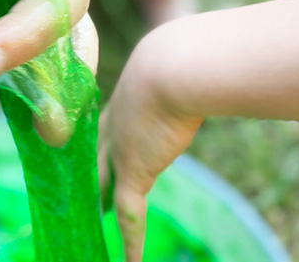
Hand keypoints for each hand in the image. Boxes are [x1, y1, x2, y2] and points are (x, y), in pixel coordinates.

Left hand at [98, 23, 203, 261]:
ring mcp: (118, 150)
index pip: (103, 128)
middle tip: (77, 195)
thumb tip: (221, 61)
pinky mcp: (132, 171)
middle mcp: (113, 125)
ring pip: (102, 187)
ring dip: (98, 207)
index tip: (91, 155)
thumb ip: (193, 72)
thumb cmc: (186, 56)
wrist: (174, 65)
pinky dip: (131, 242)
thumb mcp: (183, 63)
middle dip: (87, 176)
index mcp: (123, 98)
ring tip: (87, 225)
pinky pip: (128, 214)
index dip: (96, 144)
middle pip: (93, 159)